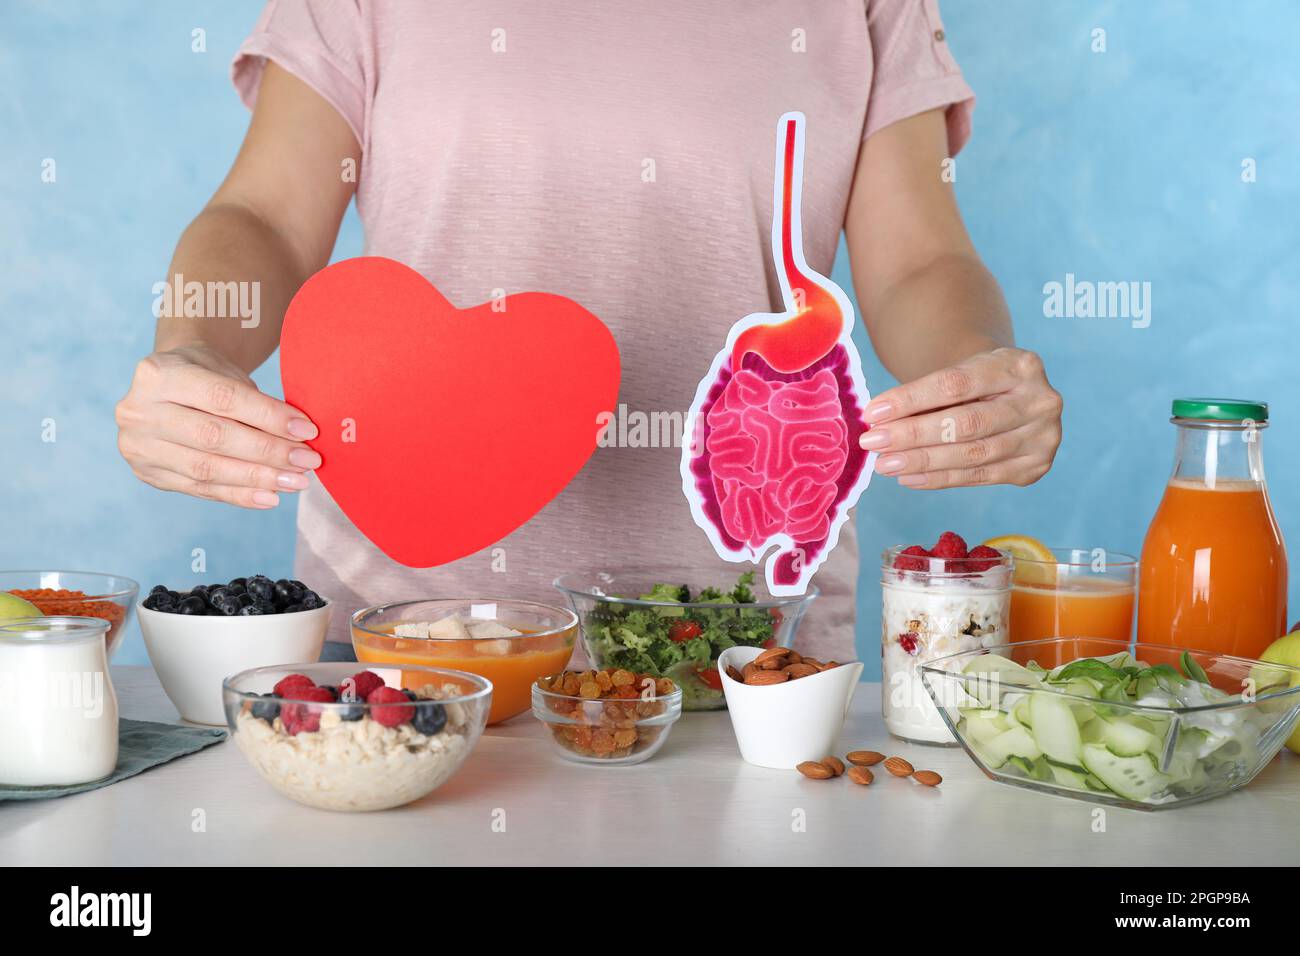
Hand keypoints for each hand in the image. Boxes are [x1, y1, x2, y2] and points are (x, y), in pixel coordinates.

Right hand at [115, 344, 320, 507]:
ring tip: (295, 481)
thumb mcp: (227, 374)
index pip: (224, 398)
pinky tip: (269, 496)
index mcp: (158, 374)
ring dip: (258, 479)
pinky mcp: (148, 474)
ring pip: (207, 469)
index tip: (307, 431)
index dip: (269, 416)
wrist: (169, 385)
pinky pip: (200, 490)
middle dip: (268, 452)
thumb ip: (256, 404)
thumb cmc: (206, 376)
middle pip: (214, 437)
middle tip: (307, 461)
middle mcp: (139, 411)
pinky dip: (239, 495)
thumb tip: (300, 440)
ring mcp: (138, 446)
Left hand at [858, 347, 1061, 488]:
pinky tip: (909, 477)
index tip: (873, 413)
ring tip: (886, 464)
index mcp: (1020, 365)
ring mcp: (1043, 437)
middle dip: (914, 435)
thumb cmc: (978, 381)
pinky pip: (979, 477)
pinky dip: (940, 479)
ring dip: (923, 461)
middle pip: (967, 423)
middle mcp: (1040, 401)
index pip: (956, 384)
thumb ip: (926, 395)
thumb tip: (878, 423)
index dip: (911, 400)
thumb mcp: (960, 373)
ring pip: (973, 455)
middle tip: (874, 443)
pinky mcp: (1034, 466)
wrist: (1013, 394)